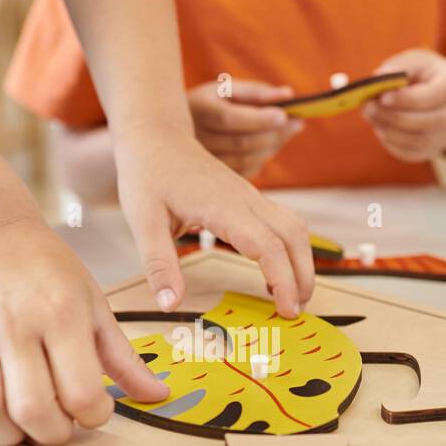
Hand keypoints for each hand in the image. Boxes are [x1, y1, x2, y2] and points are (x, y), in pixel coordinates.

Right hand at [0, 219, 166, 445]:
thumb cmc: (48, 272)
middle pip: (31, 410)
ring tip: (23, 424)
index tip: (94, 409)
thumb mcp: (95, 305)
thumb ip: (124, 357)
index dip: (93, 416)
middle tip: (59, 424)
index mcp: (61, 316)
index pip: (81, 392)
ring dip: (9, 434)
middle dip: (52, 434)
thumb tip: (158, 395)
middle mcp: (15, 326)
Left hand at [114, 120, 313, 318]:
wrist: (156, 134)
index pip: (268, 247)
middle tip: (295, 312)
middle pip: (294, 236)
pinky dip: (289, 249)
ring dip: (302, 262)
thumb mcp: (143, 221)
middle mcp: (245, 199)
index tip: (286, 311)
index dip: (283, 281)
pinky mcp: (249, 197)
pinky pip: (282, 222)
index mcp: (223, 206)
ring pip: (295, 227)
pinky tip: (275, 273)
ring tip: (292, 296)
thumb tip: (170, 304)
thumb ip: (159, 264)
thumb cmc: (147, 175)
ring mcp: (250, 196)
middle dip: (302, 276)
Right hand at [187, 79, 303, 178]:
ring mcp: (203, 162)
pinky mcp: (214, 177)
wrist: (180, 129)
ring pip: (246, 160)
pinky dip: (264, 158)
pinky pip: (246, 171)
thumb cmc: (211, 103)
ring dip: (273, 146)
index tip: (284, 114)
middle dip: (274, 133)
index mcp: (199, 110)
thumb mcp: (227, 89)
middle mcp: (197, 138)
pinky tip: (272, 144)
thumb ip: (257, 91)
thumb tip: (288, 95)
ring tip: (289, 131)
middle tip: (298, 122)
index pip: (228, 118)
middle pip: (241, 142)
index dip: (257, 119)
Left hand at [363, 50, 445, 160]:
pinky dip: (392, 143)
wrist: (437, 91)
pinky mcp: (434, 149)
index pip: (435, 96)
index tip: (382, 97)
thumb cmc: (422, 73)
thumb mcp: (413, 61)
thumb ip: (397, 68)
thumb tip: (378, 79)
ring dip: (390, 131)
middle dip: (394, 117)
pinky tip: (381, 128)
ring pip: (419, 141)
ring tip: (371, 116)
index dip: (408, 99)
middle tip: (368, 107)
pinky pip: (411, 153)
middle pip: (428, 122)